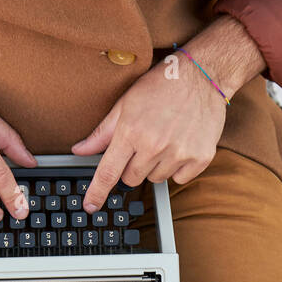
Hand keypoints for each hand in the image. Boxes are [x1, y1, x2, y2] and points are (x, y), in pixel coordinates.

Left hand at [72, 16, 264, 211]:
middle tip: (143, 144)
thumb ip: (102, 133)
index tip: (90, 206)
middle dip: (132, 166)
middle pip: (132, 179)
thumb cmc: (161, 86)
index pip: (108, 172)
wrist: (201, 76)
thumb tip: (79, 150)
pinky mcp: (200, 158)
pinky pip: (179, 178)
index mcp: (131, 132)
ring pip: (156, 179)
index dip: (96, 193)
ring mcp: (179, 154)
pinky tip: (180, 145)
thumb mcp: (125, 104)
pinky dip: (178, 167)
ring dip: (156, 166)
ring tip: (165, 139)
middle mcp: (154, 146)